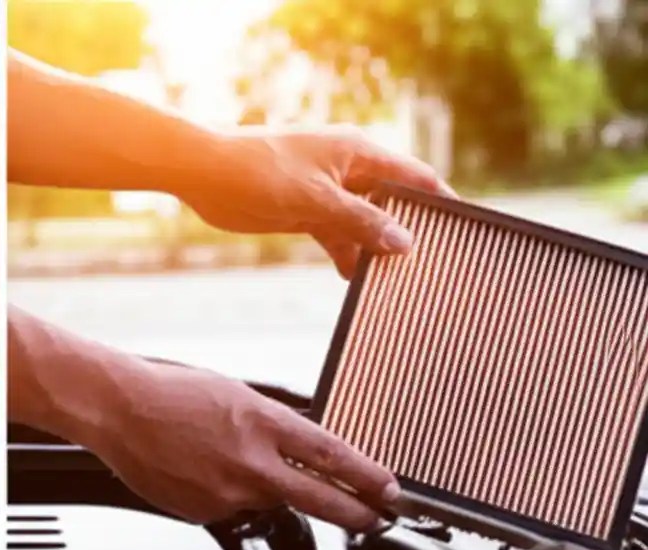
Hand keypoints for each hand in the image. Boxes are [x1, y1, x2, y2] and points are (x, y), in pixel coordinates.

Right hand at [85, 359, 397, 529]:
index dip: (368, 476)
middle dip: (356, 514)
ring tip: (223, 457)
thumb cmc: (169, 391)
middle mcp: (249, 463)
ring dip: (263, 488)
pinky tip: (199, 468)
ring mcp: (225, 493)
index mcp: (261, 423)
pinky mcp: (202, 513)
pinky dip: (225, 493)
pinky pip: (229, 509)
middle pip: (319, 500)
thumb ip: (271, 426)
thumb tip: (301, 448)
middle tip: (377, 519)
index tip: (390, 489)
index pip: (331, 455)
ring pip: (266, 502)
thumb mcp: (236, 394)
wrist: (117, 409)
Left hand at [184, 126, 454, 277]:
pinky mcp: (303, 209)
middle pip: (392, 202)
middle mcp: (348, 169)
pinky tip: (355, 278)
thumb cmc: (258, 173)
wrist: (202, 171)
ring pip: (363, 222)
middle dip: (407, 232)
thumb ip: (362, 222)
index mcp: (359, 153)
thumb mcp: (316, 202)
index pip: (415, 177)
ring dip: (374, 249)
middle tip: (428, 269)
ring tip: (395, 282)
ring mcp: (326, 190)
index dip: (440, 203)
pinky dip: (346, 252)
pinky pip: (336, 232)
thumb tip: (406, 241)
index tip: (461, 232)